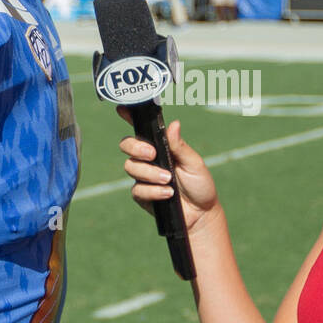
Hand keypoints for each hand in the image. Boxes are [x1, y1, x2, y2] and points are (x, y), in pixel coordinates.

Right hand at [116, 108, 219, 234]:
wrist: (201, 213)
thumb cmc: (200, 184)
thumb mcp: (194, 163)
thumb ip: (180, 146)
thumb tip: (174, 124)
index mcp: (161, 146)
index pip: (142, 128)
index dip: (129, 117)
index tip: (122, 109)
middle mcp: (149, 159)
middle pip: (127, 144)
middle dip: (135, 147)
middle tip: (151, 154)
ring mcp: (143, 176)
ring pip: (131, 166)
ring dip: (150, 173)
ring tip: (168, 180)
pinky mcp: (142, 194)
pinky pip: (137, 189)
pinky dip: (153, 191)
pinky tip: (167, 194)